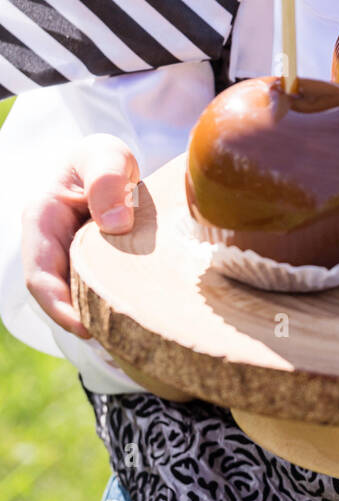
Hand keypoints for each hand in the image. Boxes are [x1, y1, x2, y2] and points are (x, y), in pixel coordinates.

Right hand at [21, 134, 139, 338]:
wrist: (112, 163)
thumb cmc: (103, 158)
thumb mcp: (105, 156)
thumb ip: (107, 179)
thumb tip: (115, 224)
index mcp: (42, 220)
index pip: (40, 275)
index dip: (59, 305)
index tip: (85, 327)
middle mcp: (49, 247)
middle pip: (58, 295)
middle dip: (80, 322)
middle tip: (116, 343)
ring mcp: (69, 261)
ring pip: (78, 298)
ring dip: (97, 318)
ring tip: (129, 340)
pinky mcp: (90, 269)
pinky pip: (96, 294)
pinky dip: (110, 308)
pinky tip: (136, 323)